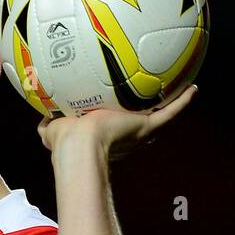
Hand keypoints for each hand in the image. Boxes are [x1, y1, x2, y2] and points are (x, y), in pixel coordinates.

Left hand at [37, 84, 197, 160]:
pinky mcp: (145, 128)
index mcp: (102, 136)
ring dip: (171, 105)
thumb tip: (41, 118)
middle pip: (137, 124)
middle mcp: (122, 136)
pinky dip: (182, 102)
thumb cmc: (64, 141)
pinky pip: (168, 113)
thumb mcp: (51, 129)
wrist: (79, 145)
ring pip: (158, 118)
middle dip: (144, 116)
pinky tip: (193, 88)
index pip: (111, 128)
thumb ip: (47, 124)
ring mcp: (135, 132)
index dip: (114, 121)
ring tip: (183, 91)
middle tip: (153, 101)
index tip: (118, 114)